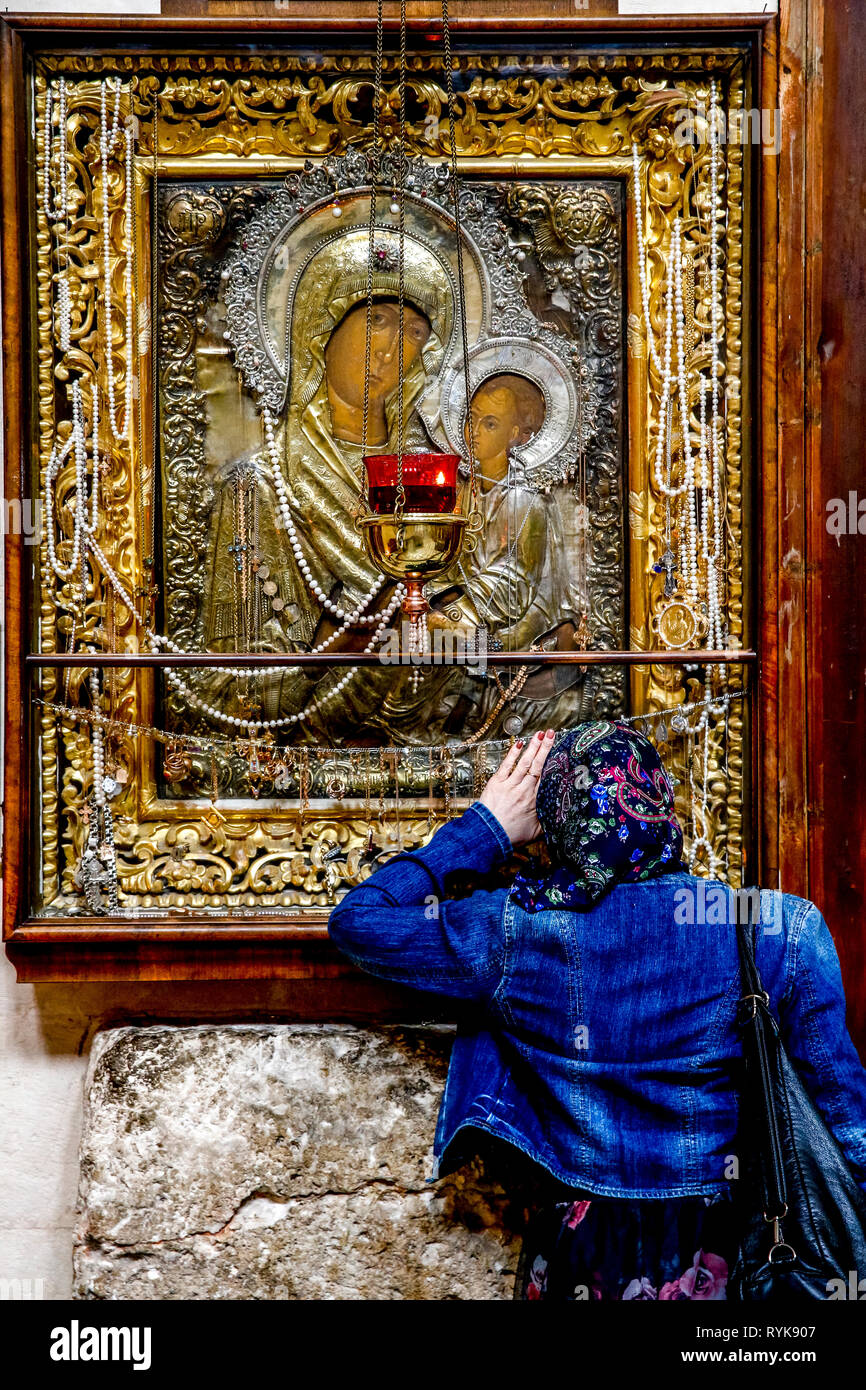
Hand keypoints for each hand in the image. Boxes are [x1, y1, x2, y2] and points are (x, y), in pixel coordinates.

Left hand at [478, 729, 555, 848]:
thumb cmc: (511, 836)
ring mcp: (510, 785)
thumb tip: (561, 816)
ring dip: (533, 747)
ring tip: (540, 734)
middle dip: (546, 747)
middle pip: (538, 765)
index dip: (554, 763)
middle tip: (552, 733)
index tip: (562, 752)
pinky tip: (519, 744)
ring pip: (525, 763)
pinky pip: (506, 765)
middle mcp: (525, 790)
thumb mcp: (536, 832)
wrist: (489, 837)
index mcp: (536, 801)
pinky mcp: (496, 783)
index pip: (548, 777)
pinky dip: (513, 754)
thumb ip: (549, 822)